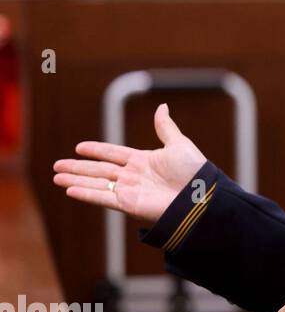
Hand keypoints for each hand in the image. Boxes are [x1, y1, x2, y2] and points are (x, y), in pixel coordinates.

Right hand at [53, 103, 206, 223]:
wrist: (201, 196)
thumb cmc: (194, 172)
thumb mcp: (179, 144)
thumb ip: (165, 127)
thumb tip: (162, 107)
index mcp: (143, 161)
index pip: (114, 153)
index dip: (97, 150)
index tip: (79, 147)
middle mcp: (133, 176)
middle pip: (99, 170)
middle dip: (78, 167)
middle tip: (57, 165)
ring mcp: (129, 191)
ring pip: (96, 183)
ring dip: (76, 180)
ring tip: (57, 177)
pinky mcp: (128, 205)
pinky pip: (103, 198)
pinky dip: (86, 194)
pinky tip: (70, 189)